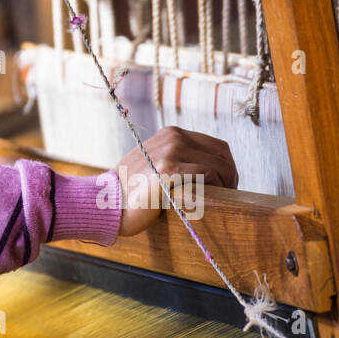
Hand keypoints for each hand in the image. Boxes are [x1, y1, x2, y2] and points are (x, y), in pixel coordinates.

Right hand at [113, 126, 236, 236]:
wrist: (107, 204)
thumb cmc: (130, 192)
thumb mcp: (153, 164)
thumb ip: (176, 160)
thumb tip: (206, 171)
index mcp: (170, 134)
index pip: (215, 144)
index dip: (227, 164)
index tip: (227, 183)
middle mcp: (172, 137)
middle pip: (222, 151)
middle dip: (232, 173)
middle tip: (231, 193)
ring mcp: (170, 151)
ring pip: (219, 163)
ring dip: (227, 182)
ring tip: (225, 197)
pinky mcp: (169, 170)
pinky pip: (208, 173)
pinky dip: (217, 186)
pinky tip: (213, 197)